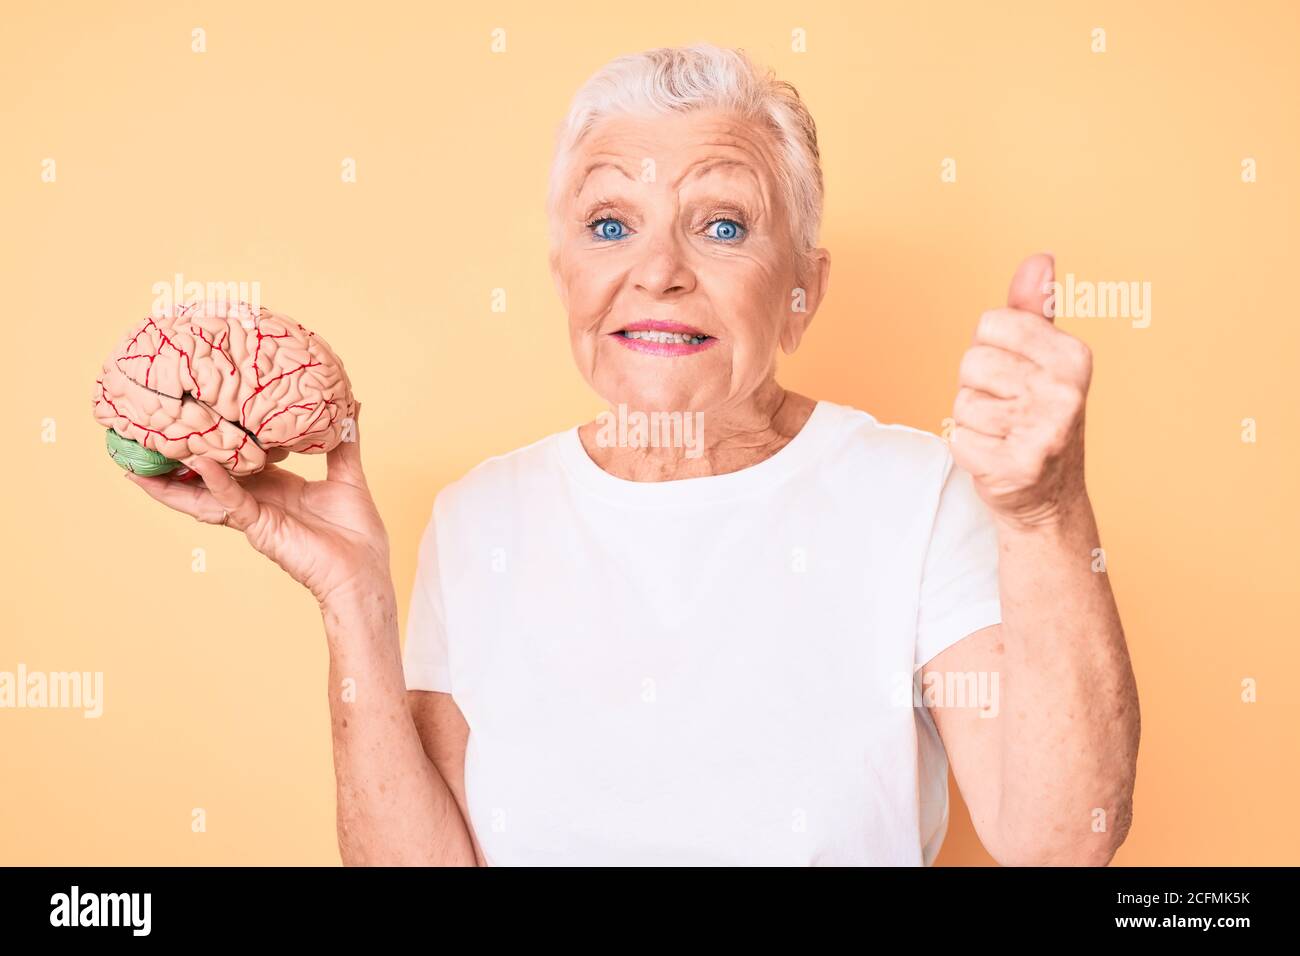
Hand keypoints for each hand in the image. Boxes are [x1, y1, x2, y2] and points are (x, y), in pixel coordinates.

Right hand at [123, 400, 389, 604]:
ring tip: (139, 461)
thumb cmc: (357, 534)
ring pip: (205, 493)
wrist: (363, 574)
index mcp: (278, 486)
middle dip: (179, 462)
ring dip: (174, 479)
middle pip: (210, 477)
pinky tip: (198, 462)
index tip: (197, 416)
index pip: (239, 459)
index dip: (219, 440)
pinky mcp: (259, 527)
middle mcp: (260, 499)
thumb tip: (351, 404)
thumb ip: (345, 440)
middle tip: (148, 436)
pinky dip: (215, 482)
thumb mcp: (348, 476)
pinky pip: (232, 501)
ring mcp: (255, 515)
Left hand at [950, 254, 1092, 529]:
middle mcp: (1064, 391)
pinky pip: (956, 438)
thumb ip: (1035, 310)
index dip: (990, 350)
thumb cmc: (1037, 419)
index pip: (990, 324)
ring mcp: (1043, 431)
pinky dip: (967, 450)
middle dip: (978, 387)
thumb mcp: (1043, 360)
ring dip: (972, 421)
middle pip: (971, 362)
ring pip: (961, 402)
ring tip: (1003, 434)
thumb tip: (1039, 259)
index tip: (1015, 377)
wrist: (1048, 499)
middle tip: (1008, 411)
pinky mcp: (1015, 466)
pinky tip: (995, 458)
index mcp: (1073, 356)